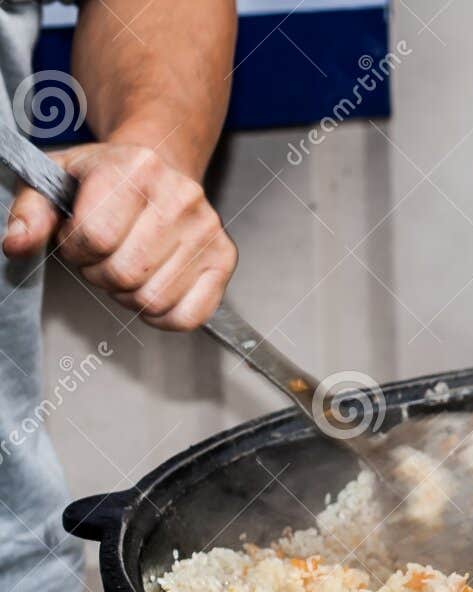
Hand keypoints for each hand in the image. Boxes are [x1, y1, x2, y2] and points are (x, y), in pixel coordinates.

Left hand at [2, 142, 237, 330]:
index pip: (95, 236)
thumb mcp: (56, 179)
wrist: (159, 166)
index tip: (77, 239)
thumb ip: (30, 212)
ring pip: (153, 300)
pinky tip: (152, 290)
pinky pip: (189, 315)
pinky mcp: (225, 258)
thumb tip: (17, 244)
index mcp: (136, 168)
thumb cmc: (106, 177)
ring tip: (127, 268)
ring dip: (129, 296)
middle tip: (102, 257)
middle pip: (126, 273)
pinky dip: (163, 316)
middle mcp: (180, 197)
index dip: (74, 249)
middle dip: (101, 275)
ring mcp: (208, 230)